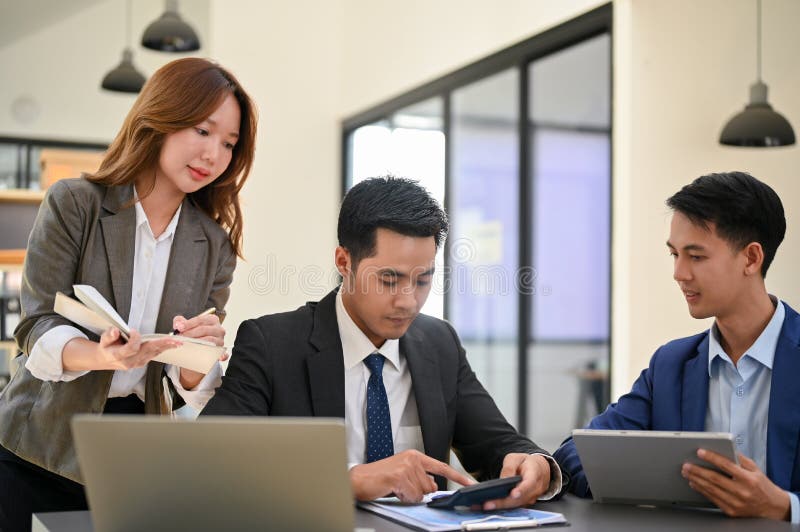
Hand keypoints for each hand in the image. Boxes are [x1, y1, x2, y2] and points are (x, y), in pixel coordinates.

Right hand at [63, 327, 181, 371]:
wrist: (107, 359)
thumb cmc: (106, 347)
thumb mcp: (104, 339)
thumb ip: (110, 335)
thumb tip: (116, 331)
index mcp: (119, 356)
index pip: (131, 348)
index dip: (134, 339)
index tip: (133, 331)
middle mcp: (130, 361)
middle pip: (148, 351)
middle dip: (161, 344)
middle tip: (174, 340)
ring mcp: (138, 363)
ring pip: (154, 353)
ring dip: (167, 347)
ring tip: (178, 342)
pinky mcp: (143, 361)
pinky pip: (155, 354)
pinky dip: (164, 348)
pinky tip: (173, 344)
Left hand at [173, 313, 227, 388]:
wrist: (199, 345)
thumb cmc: (195, 332)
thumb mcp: (188, 324)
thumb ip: (180, 321)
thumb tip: (178, 324)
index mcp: (212, 320)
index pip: (200, 320)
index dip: (189, 324)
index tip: (179, 328)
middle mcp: (218, 329)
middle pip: (204, 330)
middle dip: (190, 333)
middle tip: (180, 337)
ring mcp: (220, 341)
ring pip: (209, 341)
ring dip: (196, 343)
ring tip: (186, 345)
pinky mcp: (221, 352)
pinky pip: (219, 354)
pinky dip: (215, 355)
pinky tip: (206, 355)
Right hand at [349, 449, 475, 502]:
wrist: (359, 479)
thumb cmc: (379, 477)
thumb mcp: (403, 474)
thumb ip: (420, 478)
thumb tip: (432, 487)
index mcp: (415, 456)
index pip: (441, 467)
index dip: (457, 476)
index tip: (470, 483)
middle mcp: (413, 458)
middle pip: (430, 486)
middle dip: (418, 492)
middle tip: (401, 487)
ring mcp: (407, 466)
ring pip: (421, 493)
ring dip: (409, 495)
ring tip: (395, 488)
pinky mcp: (401, 476)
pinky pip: (412, 496)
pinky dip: (403, 498)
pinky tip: (393, 490)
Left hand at [482, 453, 550, 510]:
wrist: (539, 469)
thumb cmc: (526, 463)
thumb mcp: (515, 458)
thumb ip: (509, 467)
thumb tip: (503, 480)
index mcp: (534, 474)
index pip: (529, 483)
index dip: (521, 490)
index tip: (513, 494)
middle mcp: (535, 489)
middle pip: (520, 498)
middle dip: (504, 502)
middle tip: (489, 504)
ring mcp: (532, 498)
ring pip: (517, 505)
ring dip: (502, 507)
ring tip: (487, 506)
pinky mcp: (526, 503)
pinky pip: (515, 506)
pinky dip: (504, 507)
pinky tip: (492, 506)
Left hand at [682, 449, 790, 519]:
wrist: (772, 508)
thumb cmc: (762, 486)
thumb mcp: (755, 469)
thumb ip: (739, 458)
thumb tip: (723, 448)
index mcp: (748, 479)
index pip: (726, 465)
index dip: (711, 457)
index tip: (700, 452)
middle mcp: (742, 491)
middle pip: (714, 478)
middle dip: (697, 470)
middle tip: (686, 464)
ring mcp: (736, 503)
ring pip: (711, 489)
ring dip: (696, 480)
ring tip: (687, 472)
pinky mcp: (731, 511)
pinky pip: (712, 499)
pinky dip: (701, 490)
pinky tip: (694, 483)